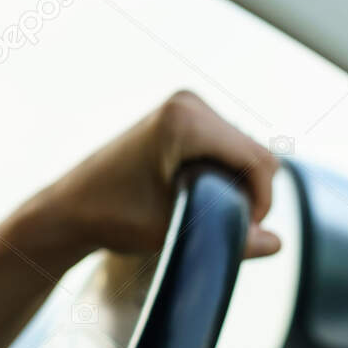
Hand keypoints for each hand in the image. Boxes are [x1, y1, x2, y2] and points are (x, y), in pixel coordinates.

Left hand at [21, 90, 281, 271]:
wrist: (70, 207)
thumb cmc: (113, 217)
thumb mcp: (177, 232)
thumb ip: (231, 238)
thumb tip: (277, 243)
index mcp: (185, 121)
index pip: (257, 160)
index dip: (262, 200)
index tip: (245, 230)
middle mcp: (189, 104)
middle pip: (255, 152)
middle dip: (252, 193)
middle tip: (229, 226)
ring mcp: (186, 106)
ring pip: (244, 149)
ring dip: (240, 184)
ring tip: (212, 213)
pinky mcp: (183, 116)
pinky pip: (228, 145)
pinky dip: (227, 173)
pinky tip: (203, 195)